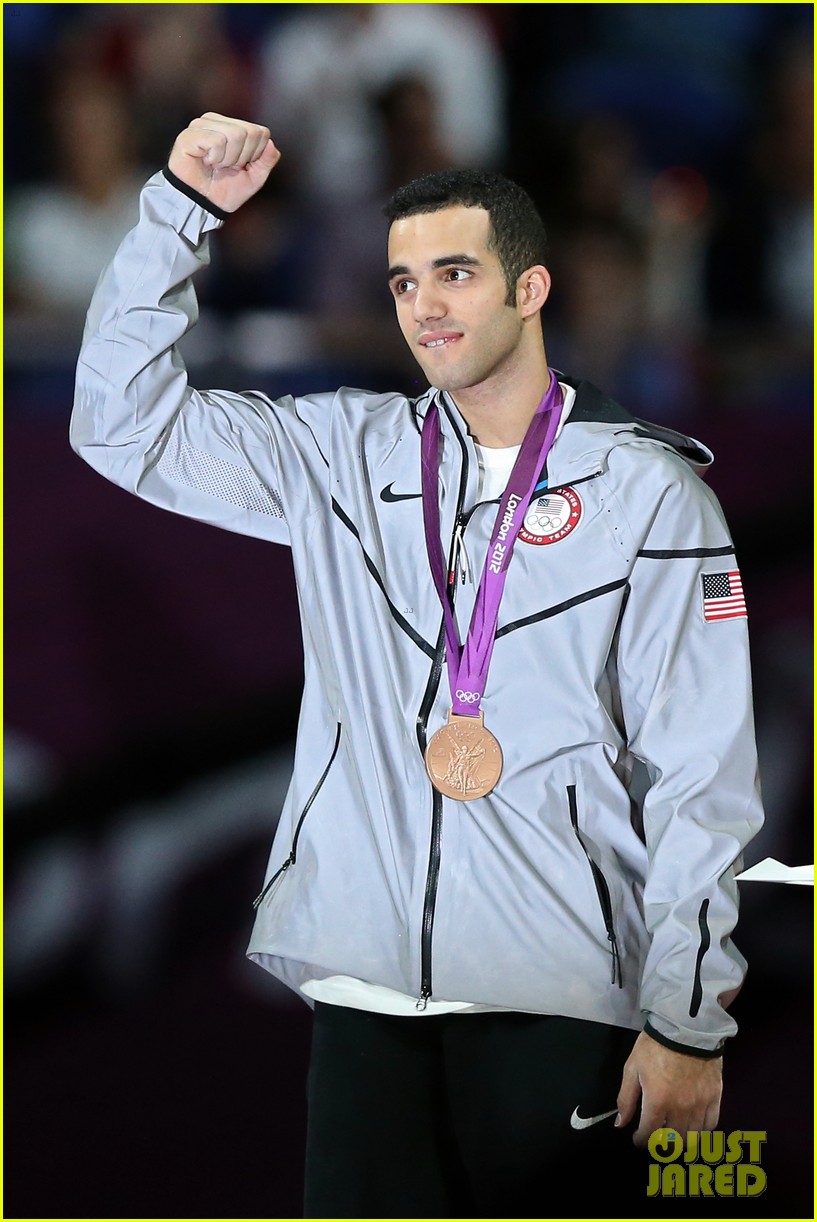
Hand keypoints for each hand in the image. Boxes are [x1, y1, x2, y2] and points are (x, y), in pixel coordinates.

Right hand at [168, 113, 280, 213]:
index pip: (260, 132)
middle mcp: (218, 122)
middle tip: (226, 167)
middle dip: (242, 157)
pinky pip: (217, 140)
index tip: (240, 166)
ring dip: (228, 159)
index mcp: (233, 127)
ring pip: (234, 134)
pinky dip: (215, 158)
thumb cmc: (223, 191)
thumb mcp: (254, 178)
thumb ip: (267, 161)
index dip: (254, 155)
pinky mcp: (190, 134)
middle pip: (249, 132)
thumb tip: (271, 144)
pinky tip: (206, 162)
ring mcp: (202, 125)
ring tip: (216, 165)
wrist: (201, 205)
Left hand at [616, 1030, 722, 1146]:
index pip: (649, 1135)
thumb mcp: (632, 1068)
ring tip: (673, 1134)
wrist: (686, 1027)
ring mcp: (700, 1105)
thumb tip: (620, 1124)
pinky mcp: (715, 1098)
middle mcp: (680, 1109)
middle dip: (660, 1144)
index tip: (637, 1138)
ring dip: (681, 1140)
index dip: (641, 1141)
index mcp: (658, 1102)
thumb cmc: (655, 1046)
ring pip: (693, 1138)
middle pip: (672, 1142)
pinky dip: (701, 1131)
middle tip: (655, 1136)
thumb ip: (625, 1098)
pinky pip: (710, 1125)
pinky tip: (692, 1124)